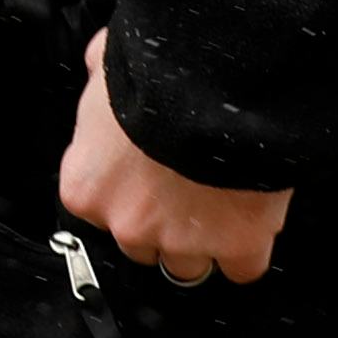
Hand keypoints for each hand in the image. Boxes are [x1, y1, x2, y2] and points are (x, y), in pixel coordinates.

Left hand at [62, 30, 291, 288]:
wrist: (215, 83)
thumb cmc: (155, 74)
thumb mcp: (105, 69)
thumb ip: (96, 86)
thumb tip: (100, 71)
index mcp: (86, 186)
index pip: (99, 214)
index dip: (127, 195)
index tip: (144, 180)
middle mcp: (126, 223)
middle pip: (142, 246)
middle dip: (162, 223)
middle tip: (184, 190)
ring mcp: (181, 241)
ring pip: (188, 265)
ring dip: (203, 242)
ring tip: (220, 204)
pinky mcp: (235, 246)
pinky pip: (242, 268)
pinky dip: (249, 248)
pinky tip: (252, 220)